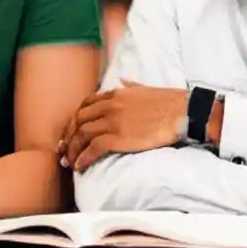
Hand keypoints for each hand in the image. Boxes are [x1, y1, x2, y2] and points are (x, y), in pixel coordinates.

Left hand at [59, 81, 185, 171]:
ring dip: (72, 149)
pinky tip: (80, 165)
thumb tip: (123, 81)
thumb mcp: (145, 88)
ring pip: (82, 134)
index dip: (75, 119)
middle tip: (64, 149)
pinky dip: (83, 157)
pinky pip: (92, 148)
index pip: (86, 104)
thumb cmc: (168, 102)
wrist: (182, 111)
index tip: (71, 130)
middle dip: (69, 135)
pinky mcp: (118, 137)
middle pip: (79, 119)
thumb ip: (131, 86)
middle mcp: (110, 106)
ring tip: (69, 161)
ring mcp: (113, 121)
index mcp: (116, 94)